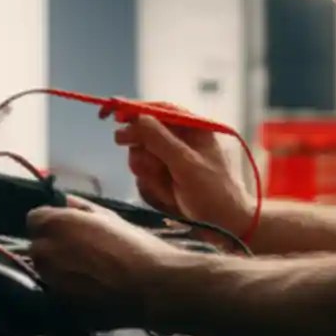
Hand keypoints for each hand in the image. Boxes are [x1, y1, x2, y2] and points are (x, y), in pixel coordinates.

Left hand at [27, 196, 179, 326]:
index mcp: (54, 225)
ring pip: (47, 271)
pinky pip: (58, 292)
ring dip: (60, 269)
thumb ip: (81, 207)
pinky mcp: (60, 305)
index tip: (70, 228)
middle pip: (39, 246)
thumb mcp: (109, 216)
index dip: (53, 222)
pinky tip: (92, 291)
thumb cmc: (134, 245)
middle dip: (54, 246)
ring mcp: (49, 282)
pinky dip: (69, 290)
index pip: (35, 219)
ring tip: (89, 273)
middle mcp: (43, 252)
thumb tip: (65, 201)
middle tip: (83, 251)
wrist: (152, 287)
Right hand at [112, 102, 252, 236]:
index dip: (133, 109)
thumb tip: (137, 118)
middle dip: (141, 149)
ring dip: (147, 170)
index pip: (157, 109)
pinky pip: (144, 173)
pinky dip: (150, 184)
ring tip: (165, 185)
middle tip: (147, 163)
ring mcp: (171, 159)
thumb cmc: (213, 192)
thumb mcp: (186, 164)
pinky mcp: (165, 177)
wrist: (225, 226)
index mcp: (192, 127)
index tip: (109, 114)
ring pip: (140, 154)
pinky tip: (167, 194)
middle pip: (143, 132)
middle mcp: (180, 139)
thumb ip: (160, 140)